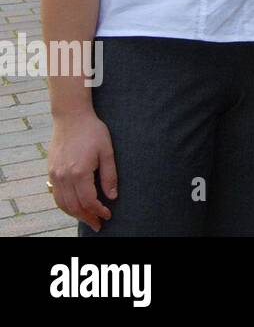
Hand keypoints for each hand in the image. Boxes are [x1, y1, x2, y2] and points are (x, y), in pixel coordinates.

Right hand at [47, 109, 116, 231]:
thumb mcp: (107, 151)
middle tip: (99, 224)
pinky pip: (56, 195)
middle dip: (87, 217)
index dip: (99, 210)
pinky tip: (74, 207)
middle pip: (75, 206)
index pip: (89, 201)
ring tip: (88, 219)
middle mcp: (64, 176)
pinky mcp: (51, 171)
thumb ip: (110, 175)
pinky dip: (65, 205)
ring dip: (75, 214)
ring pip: (63, 204)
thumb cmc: (93, 132)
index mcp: (80, 172)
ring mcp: (55, 174)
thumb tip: (112, 196)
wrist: (71, 117)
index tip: (108, 215)